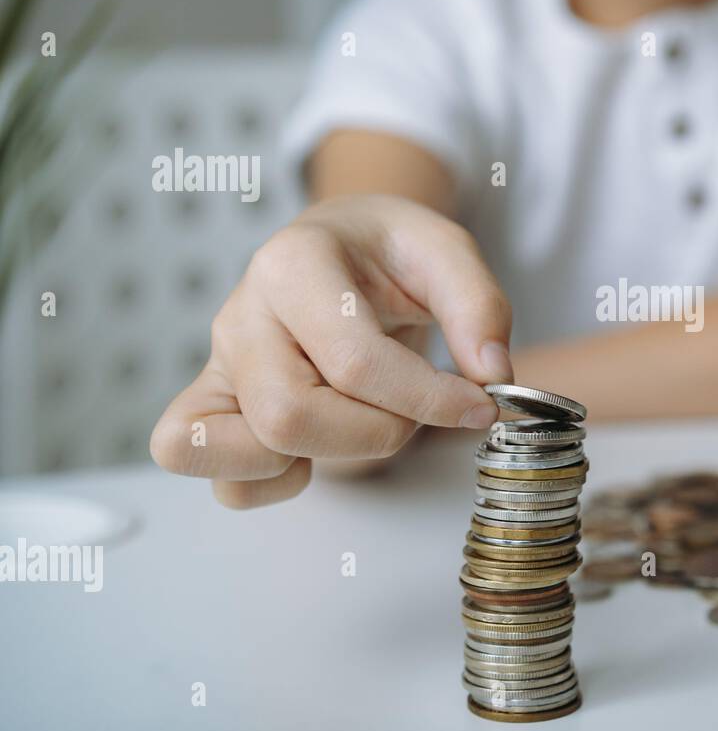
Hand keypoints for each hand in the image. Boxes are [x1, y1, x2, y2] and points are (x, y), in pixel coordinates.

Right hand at [150, 193, 512, 507]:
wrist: (342, 246)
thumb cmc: (387, 252)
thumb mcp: (446, 251)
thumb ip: (478, 306)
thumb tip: (491, 374)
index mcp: (293, 265)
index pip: (353, 361)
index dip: (428, 399)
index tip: (479, 405)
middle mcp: (241, 317)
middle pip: (290, 417)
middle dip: (376, 431)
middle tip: (413, 408)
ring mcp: (220, 368)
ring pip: (246, 452)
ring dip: (322, 457)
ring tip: (361, 419)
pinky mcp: (212, 411)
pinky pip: (226, 483)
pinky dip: (275, 484)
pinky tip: (321, 446)